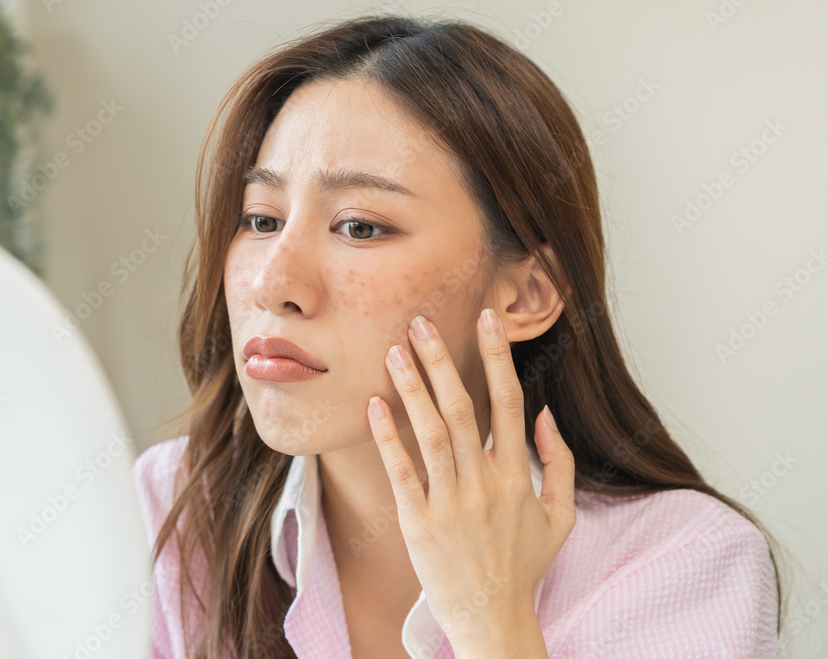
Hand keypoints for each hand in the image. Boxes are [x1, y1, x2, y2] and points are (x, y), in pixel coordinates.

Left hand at [366, 309, 575, 649]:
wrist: (493, 617)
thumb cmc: (524, 564)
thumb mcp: (561, 515)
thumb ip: (559, 462)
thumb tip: (546, 413)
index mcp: (517, 476)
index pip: (510, 402)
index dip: (498, 357)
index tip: (486, 319)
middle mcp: (484, 483)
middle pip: (462, 408)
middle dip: (441, 359)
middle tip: (421, 322)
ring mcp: (450, 502)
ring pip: (430, 433)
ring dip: (412, 388)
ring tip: (394, 351)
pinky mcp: (418, 522)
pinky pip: (401, 472)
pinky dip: (388, 437)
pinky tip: (375, 405)